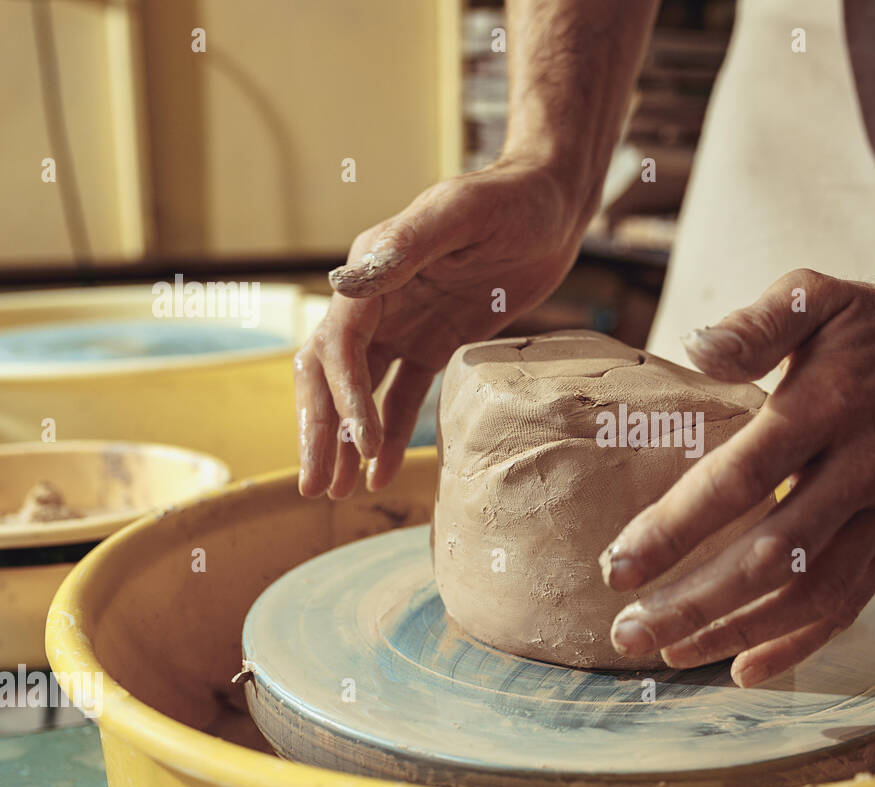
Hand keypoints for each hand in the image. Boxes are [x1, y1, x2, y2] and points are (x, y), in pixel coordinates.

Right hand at [295, 158, 588, 498]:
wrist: (551, 203)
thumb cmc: (509, 198)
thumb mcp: (459, 213)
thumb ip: (405, 247)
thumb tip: (345, 285)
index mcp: (373, 271)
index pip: (339, 344)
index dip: (343, 394)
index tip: (361, 440)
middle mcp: (378, 300)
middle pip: (331, 375)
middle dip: (321, 430)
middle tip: (315, 485)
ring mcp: (405, 325)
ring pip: (360, 392)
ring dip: (346, 440)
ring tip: (336, 491)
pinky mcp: (435, 343)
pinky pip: (403, 395)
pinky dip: (389, 432)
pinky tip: (381, 473)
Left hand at [600, 267, 874, 686]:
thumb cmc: (872, 323)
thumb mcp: (817, 294)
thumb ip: (758, 324)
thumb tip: (696, 350)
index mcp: (829, 406)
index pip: (741, 479)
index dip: (676, 528)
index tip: (617, 566)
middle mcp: (861, 468)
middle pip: (772, 555)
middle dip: (694, 601)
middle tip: (626, 631)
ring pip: (810, 593)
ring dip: (736, 631)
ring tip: (667, 653)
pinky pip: (851, 603)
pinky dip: (798, 643)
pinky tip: (744, 666)